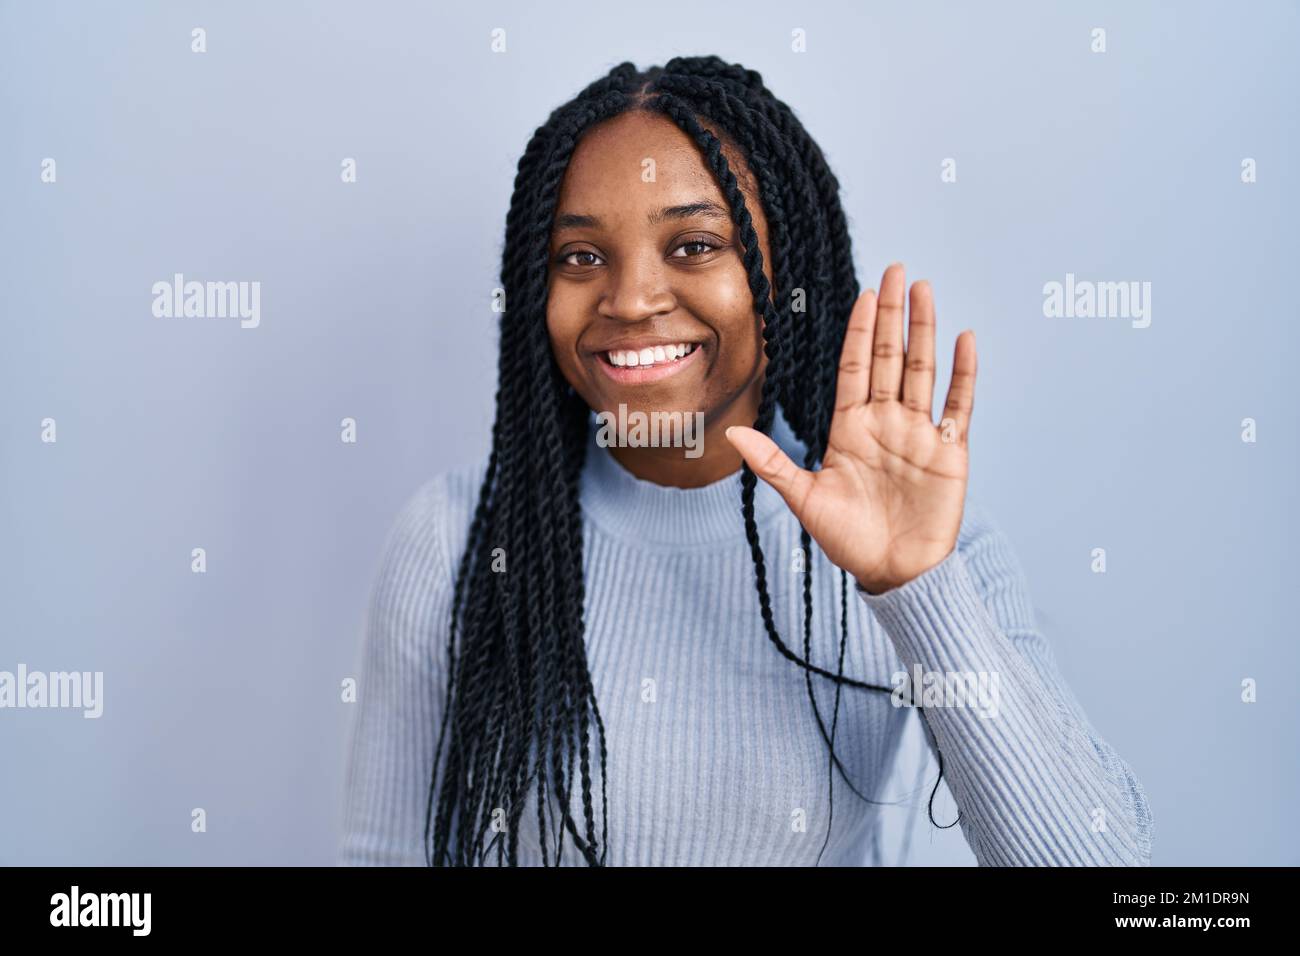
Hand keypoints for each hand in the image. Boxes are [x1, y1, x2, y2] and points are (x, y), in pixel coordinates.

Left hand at [725, 263, 976, 594]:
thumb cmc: (848, 539)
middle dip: (891, 314)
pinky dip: (962, 373)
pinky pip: (957, 405)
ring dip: (924, 330)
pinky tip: (965, 340)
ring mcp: (918, 433)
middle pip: (890, 357)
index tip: (862, 293)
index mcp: (850, 428)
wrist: (893, 573)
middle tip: (896, 270)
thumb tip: (731, 435)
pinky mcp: (948, 451)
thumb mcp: (805, 499)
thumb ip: (773, 464)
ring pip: (922, 370)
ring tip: (925, 290)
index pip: (855, 367)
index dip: (859, 330)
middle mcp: (885, 422)